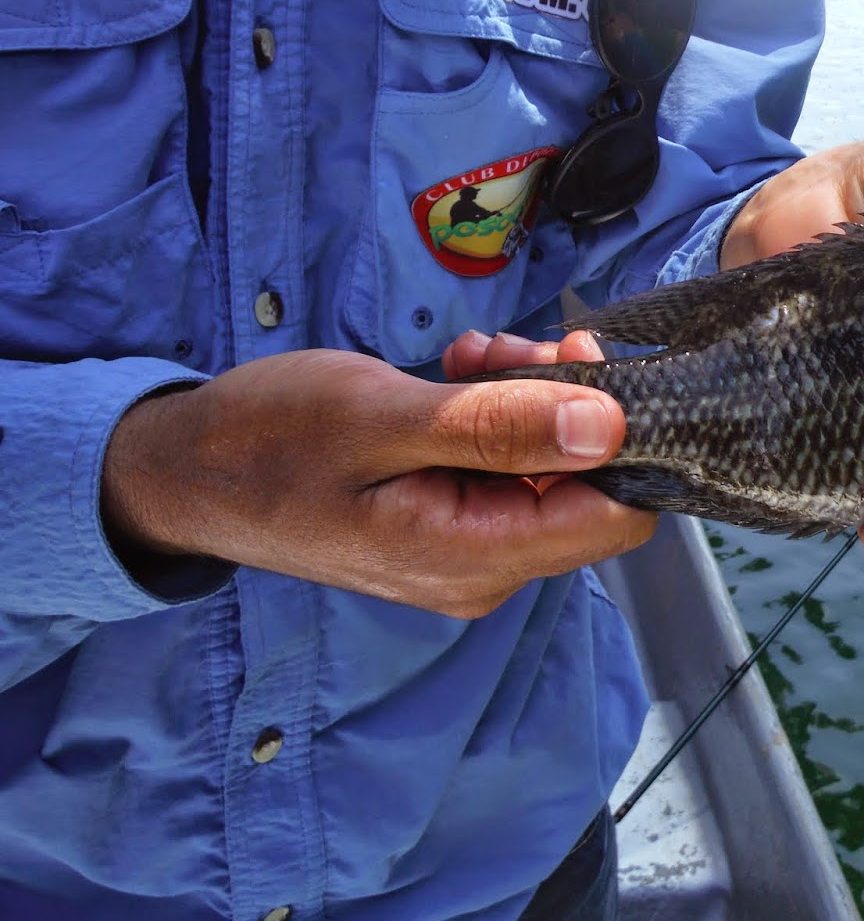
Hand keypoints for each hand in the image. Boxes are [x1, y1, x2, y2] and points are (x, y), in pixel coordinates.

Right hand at [101, 332, 654, 617]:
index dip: (622, 436)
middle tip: (501, 350)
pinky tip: (457, 375)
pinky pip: (506, 470)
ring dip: (525, 399)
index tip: (579, 364)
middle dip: (563, 405)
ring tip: (468, 357)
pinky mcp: (450, 526)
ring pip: (549, 470)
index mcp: (475, 557)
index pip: (617, 516)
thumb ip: (498, 426)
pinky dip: (495, 415)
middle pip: (587, 488)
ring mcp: (469, 553)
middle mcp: (486, 570)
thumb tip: (610, 426)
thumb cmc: (266, 440)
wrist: (185, 472)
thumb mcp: (382, 418)